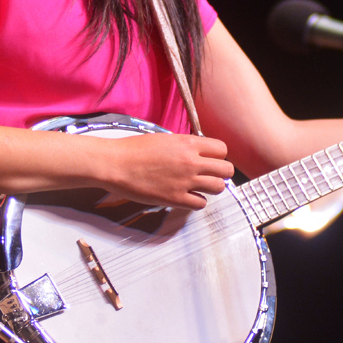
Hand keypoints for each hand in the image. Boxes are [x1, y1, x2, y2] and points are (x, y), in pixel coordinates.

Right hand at [99, 133, 235, 209]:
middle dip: (220, 173)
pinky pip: (201, 204)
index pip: (222, 149)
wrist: (116, 164)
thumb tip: (198, 153)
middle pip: (226, 170)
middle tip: (210, 175)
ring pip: (218, 188)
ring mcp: (185, 181)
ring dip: (212, 187)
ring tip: (200, 186)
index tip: (211, 160)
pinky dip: (197, 201)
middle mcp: (191, 162)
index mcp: (188, 143)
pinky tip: (188, 196)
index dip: (218, 156)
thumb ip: (186, 145)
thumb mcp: (166, 139)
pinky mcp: (175, 199)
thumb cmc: (135, 149)